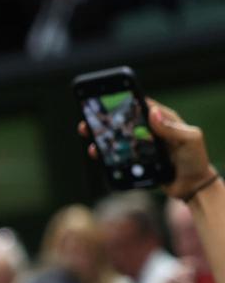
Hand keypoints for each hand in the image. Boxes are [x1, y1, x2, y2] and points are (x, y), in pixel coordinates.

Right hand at [79, 100, 215, 198]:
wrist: (191, 185)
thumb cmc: (195, 159)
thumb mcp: (189, 139)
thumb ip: (172, 127)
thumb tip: (152, 112)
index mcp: (163, 120)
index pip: (141, 105)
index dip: (125, 100)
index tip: (109, 97)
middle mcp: (149, 131)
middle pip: (123, 121)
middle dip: (105, 118)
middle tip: (89, 116)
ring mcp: (141, 146)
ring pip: (117, 137)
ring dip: (101, 135)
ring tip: (88, 132)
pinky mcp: (135, 161)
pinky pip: (117, 155)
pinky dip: (105, 153)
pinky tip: (96, 152)